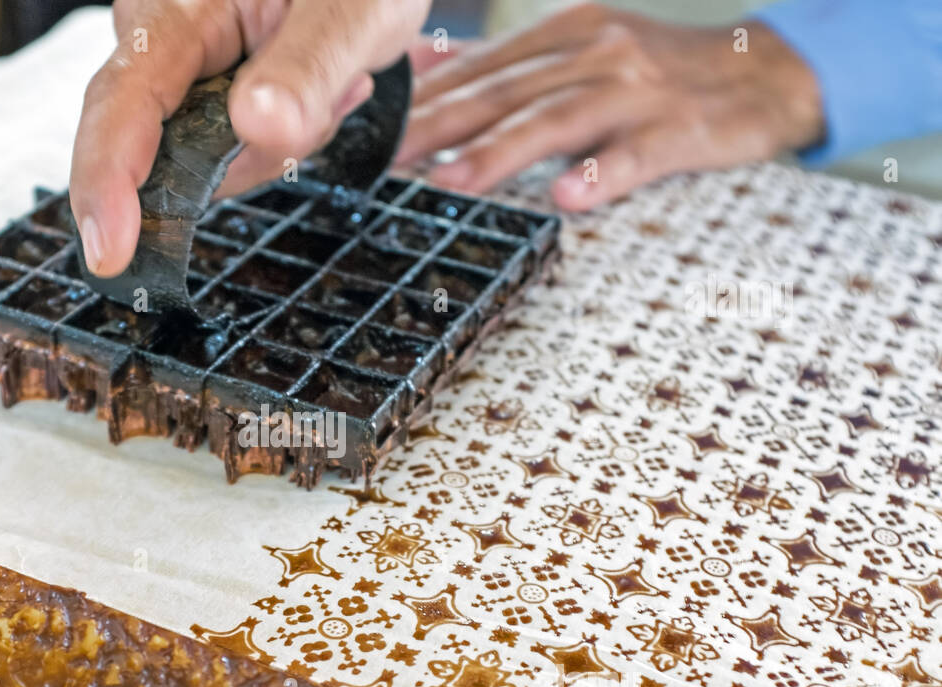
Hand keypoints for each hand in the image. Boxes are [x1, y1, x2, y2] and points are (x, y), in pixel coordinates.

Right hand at [70, 0, 429, 276]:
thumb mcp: (352, 12)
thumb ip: (308, 68)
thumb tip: (259, 127)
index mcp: (178, 11)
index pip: (121, 104)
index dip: (107, 183)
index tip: (110, 252)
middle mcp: (162, 43)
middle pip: (166, 150)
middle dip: (251, 155)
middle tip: (331, 104)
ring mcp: (180, 77)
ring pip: (208, 164)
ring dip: (277, 147)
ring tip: (335, 84)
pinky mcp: (204, 102)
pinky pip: (231, 157)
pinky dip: (282, 142)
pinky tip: (317, 97)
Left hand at [396, 3, 823, 209]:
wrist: (767, 72)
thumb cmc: (660, 70)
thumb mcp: (582, 47)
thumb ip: (509, 64)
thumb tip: (430, 68)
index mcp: (567, 34)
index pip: (481, 72)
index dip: (424, 102)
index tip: (372, 131)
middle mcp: (596, 54)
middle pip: (505, 95)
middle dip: (440, 128)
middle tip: (387, 161)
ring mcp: (639, 92)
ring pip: (558, 122)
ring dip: (501, 153)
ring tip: (452, 182)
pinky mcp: (681, 130)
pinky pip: (637, 155)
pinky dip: (602, 175)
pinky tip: (568, 198)